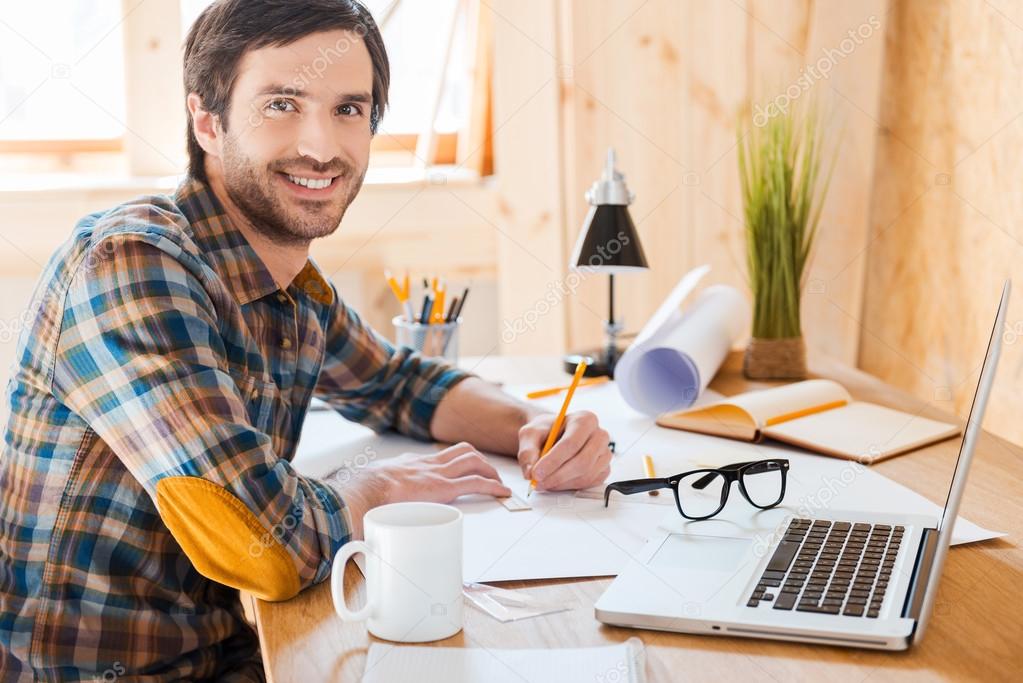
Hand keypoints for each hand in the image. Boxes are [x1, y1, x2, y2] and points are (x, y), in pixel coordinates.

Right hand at [368, 441, 511, 503]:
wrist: (365, 489)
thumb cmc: (365, 492)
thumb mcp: (375, 485)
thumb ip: (382, 490)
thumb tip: (374, 506)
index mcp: (412, 464)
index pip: (440, 457)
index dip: (455, 461)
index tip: (461, 469)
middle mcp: (428, 464)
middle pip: (462, 451)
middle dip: (479, 460)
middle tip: (488, 473)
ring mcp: (437, 474)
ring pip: (472, 461)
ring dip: (489, 470)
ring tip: (498, 483)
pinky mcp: (443, 488)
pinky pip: (475, 483)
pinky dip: (492, 486)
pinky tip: (502, 493)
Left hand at [516, 411, 611, 490]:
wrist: (553, 435)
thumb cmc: (545, 431)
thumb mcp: (530, 434)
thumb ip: (528, 451)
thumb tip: (530, 472)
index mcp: (584, 419)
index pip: (571, 443)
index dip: (553, 461)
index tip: (536, 472)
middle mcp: (599, 435)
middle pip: (582, 461)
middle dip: (558, 475)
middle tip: (538, 482)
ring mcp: (604, 453)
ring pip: (586, 475)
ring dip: (562, 483)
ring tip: (544, 482)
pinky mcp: (604, 469)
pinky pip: (589, 483)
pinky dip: (570, 486)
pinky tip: (556, 482)